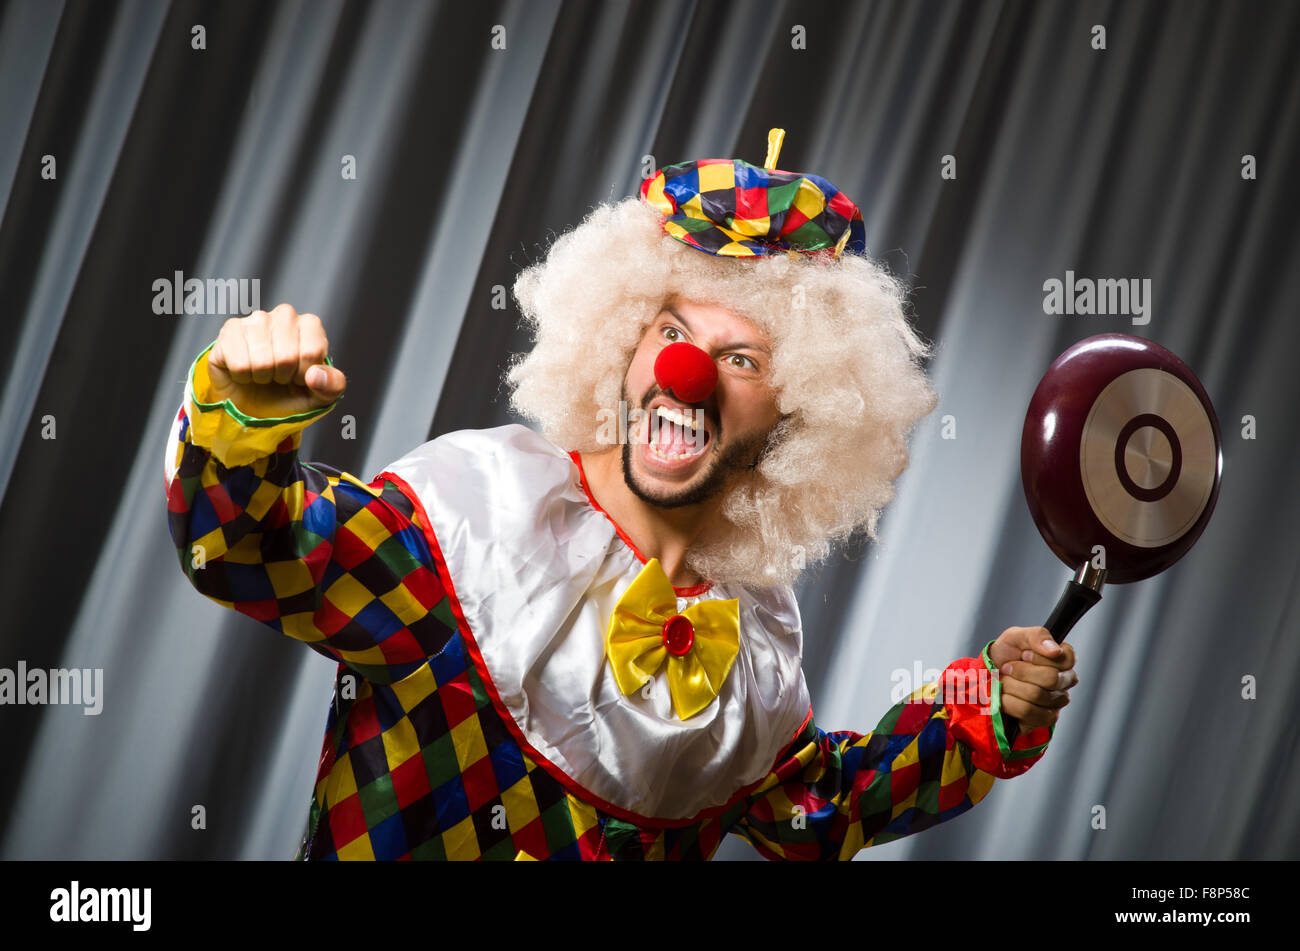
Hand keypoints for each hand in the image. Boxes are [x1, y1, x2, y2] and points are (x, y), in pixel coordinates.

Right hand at [207, 304, 346, 418]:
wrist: (255, 404)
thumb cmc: (289, 394)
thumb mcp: (321, 396)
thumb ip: (332, 385)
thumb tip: (315, 375)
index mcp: (310, 325)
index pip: (312, 351)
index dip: (304, 374)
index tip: (299, 377)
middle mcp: (284, 315)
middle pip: (287, 356)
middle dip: (283, 376)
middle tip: (279, 376)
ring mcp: (255, 320)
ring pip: (262, 360)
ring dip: (262, 377)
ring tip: (263, 373)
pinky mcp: (230, 331)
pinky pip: (239, 363)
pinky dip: (242, 376)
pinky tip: (245, 370)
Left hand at [988, 627, 1077, 730]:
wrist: (986, 677)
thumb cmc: (1006, 655)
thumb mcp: (1016, 637)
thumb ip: (1038, 636)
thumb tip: (1055, 650)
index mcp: (1063, 661)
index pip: (1066, 660)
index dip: (1039, 657)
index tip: (1023, 654)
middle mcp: (1064, 683)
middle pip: (1051, 679)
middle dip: (1021, 671)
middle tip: (1007, 668)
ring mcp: (1056, 703)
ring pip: (1036, 695)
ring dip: (1011, 686)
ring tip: (1005, 682)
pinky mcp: (1043, 720)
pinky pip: (1027, 712)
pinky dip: (1009, 702)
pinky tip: (1005, 697)